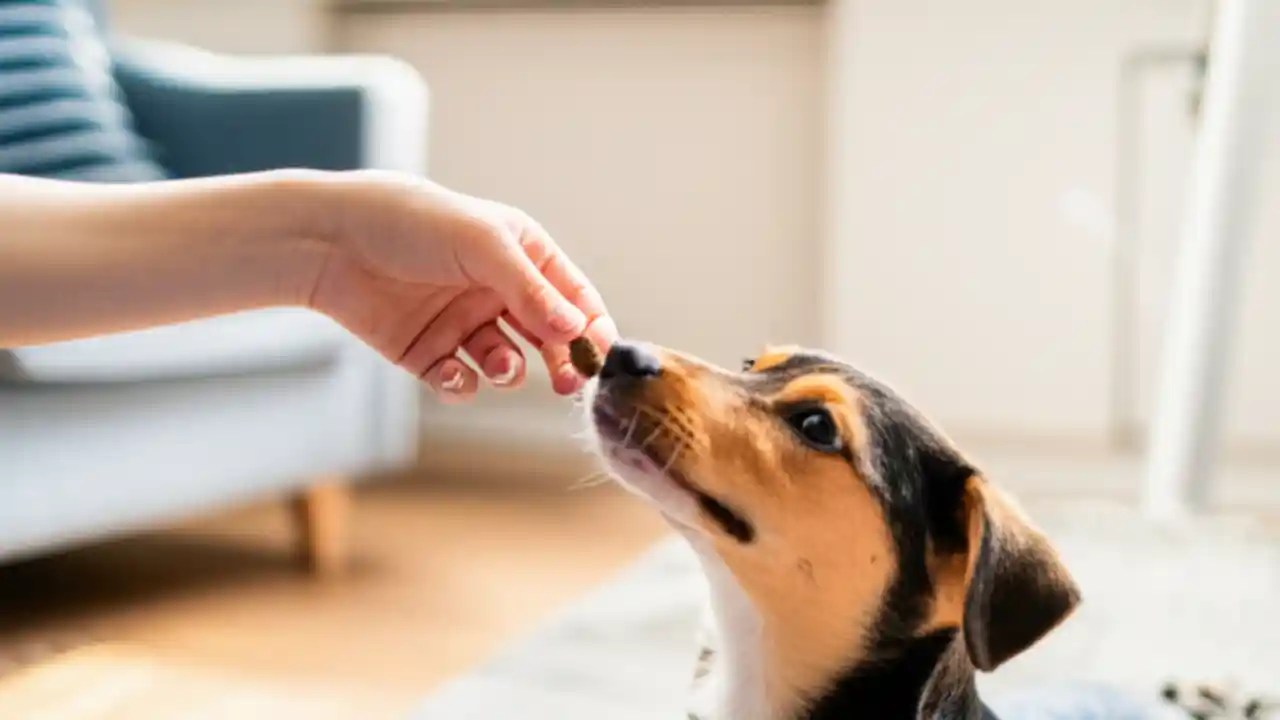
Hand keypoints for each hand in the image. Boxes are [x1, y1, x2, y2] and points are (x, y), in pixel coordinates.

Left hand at [306, 171, 617, 400]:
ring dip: (510, 370)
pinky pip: (460, 379)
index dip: (589, 324)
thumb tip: (575, 330)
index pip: (571, 295)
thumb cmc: (409, 223)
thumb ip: (531, 290)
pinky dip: (464, 384)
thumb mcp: (482, 245)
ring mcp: (461, 322)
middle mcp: (495, 289)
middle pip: (545, 336)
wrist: (330, 241)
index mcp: (518, 253)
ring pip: (506, 361)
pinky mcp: (427, 352)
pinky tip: (455, 375)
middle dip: (559, 360)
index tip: (599, 354)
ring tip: (501, 366)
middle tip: (567, 383)